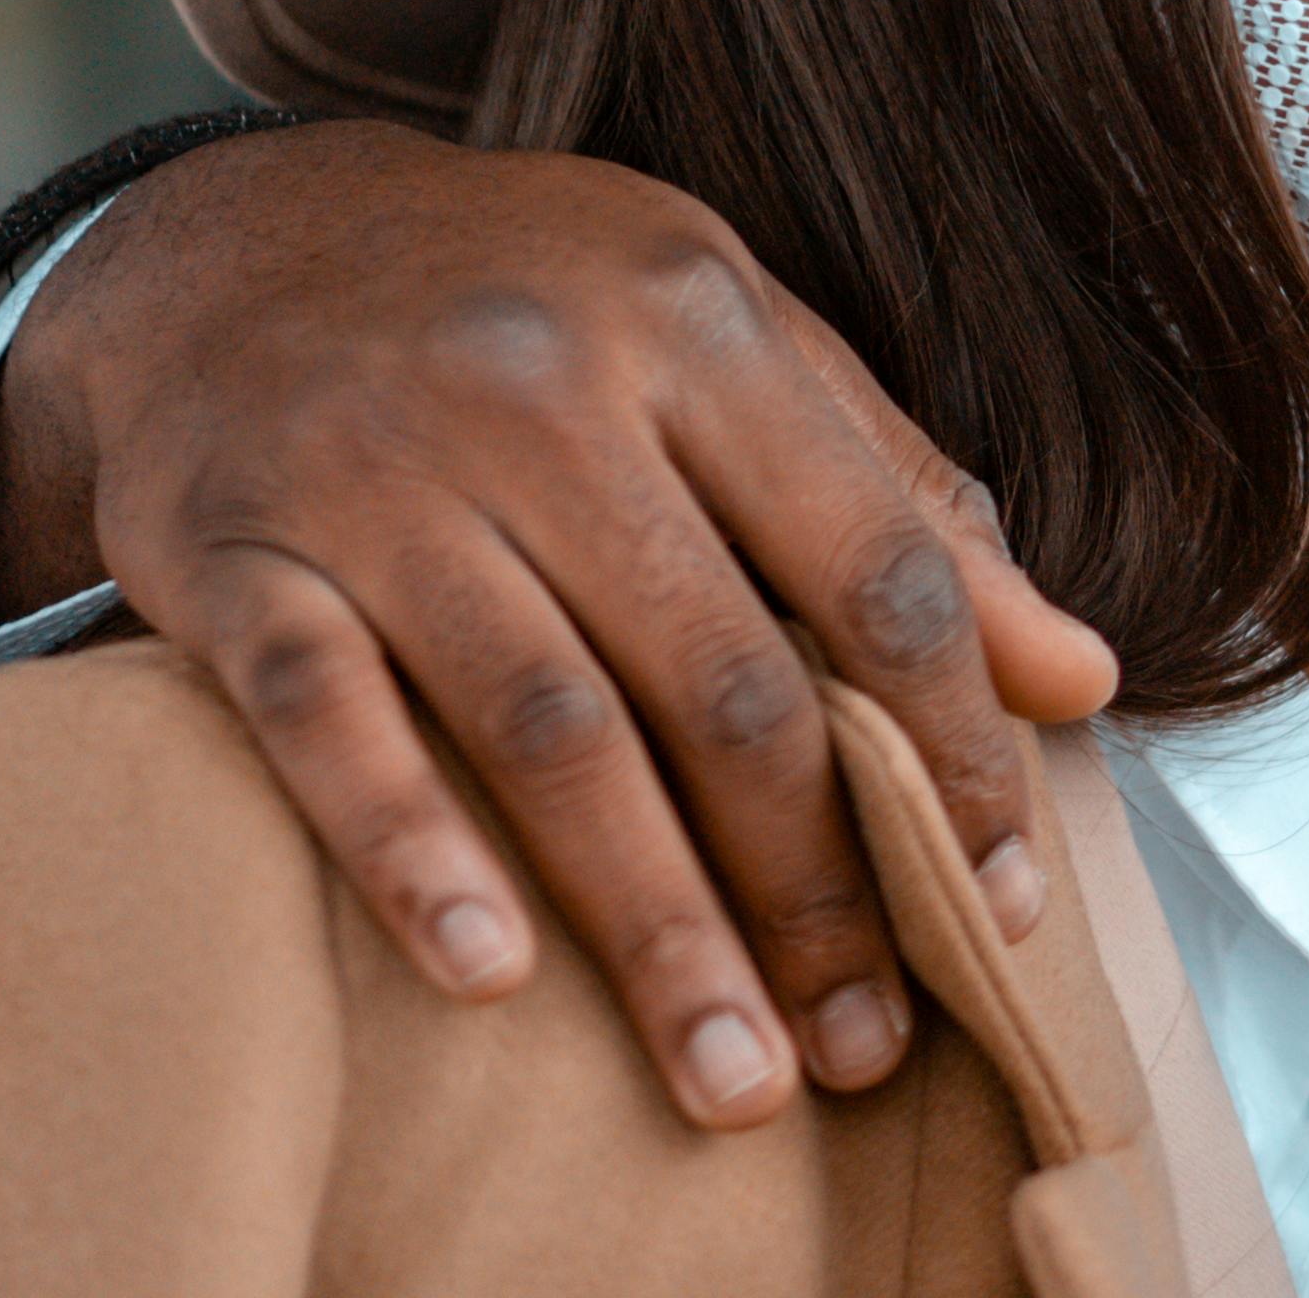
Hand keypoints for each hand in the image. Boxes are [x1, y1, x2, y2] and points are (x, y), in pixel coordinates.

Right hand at [0, 122, 1121, 1126]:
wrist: (232, 238)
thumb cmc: (525, 300)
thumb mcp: (727, 334)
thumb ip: (897, 495)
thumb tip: (1077, 673)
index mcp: (699, 322)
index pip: (878, 569)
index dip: (959, 751)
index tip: (1001, 907)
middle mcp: (544, 384)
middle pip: (725, 676)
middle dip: (816, 886)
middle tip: (864, 1042)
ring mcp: (381, 469)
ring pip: (550, 726)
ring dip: (656, 923)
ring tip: (734, 1071)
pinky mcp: (237, 552)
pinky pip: (331, 722)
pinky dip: (411, 852)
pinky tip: (492, 977)